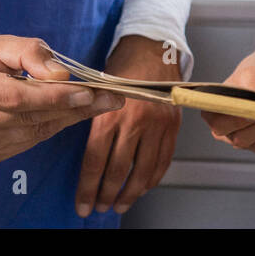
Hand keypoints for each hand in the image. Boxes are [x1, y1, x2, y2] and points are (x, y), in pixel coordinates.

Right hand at [0, 35, 123, 163]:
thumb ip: (30, 54)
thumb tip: (62, 75)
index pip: (17, 97)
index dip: (55, 97)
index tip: (90, 92)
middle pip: (32, 117)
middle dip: (76, 108)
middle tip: (112, 98)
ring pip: (35, 132)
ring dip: (68, 117)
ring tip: (97, 102)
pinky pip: (29, 141)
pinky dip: (50, 126)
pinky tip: (65, 112)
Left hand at [75, 36, 181, 217]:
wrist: (152, 48)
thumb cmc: (121, 66)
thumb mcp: (97, 88)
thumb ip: (91, 119)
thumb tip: (84, 153)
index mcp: (110, 112)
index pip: (95, 161)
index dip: (87, 187)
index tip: (82, 205)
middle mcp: (135, 121)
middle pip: (118, 170)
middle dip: (106, 195)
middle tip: (98, 208)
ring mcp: (157, 125)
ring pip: (142, 171)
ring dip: (130, 194)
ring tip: (119, 205)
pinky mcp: (172, 126)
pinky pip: (163, 161)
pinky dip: (152, 179)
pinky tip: (142, 188)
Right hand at [202, 46, 254, 153]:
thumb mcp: (253, 71)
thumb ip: (252, 85)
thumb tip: (254, 105)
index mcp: (214, 108)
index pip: (217, 122)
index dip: (234, 120)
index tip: (251, 112)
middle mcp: (223, 127)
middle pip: (237, 138)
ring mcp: (239, 138)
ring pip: (253, 144)